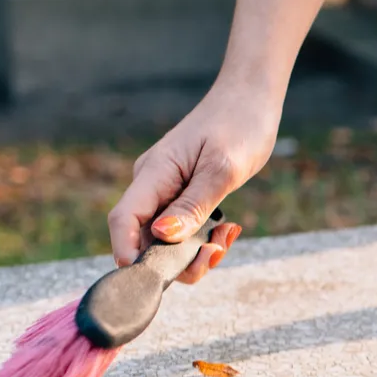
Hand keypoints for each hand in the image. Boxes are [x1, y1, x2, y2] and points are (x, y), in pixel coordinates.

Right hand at [106, 80, 278, 282]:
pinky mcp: (185, 193)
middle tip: (215, 254)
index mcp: (155, 173)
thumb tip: (162, 236)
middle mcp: (154, 183)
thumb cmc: (240, 125)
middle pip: (145, 237)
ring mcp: (168, 189)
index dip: (127, 252)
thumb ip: (194, 205)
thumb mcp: (223, 169)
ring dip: (196, 250)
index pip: (124, 219)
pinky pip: (185, 228)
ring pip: (168, 238)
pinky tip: (229, 230)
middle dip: (176, 259)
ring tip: (227, 236)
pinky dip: (205, 237)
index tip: (148, 279)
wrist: (253, 97)